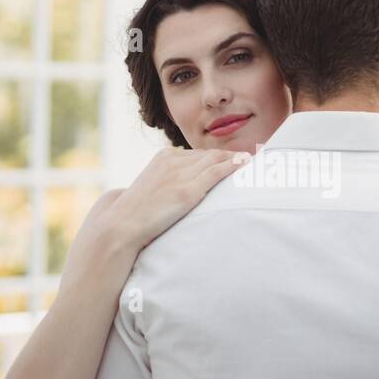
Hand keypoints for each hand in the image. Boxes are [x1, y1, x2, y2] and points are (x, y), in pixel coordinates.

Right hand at [105, 147, 249, 259]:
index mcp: (164, 157)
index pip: (199, 154)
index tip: (237, 159)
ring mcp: (180, 174)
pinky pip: (216, 173)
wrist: (122, 224)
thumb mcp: (154, 188)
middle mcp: (173, 160)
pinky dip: (234, 166)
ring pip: (216, 161)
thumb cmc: (137, 213)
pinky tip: (246, 164)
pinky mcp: (187, 190)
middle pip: (210, 155)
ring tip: (257, 160)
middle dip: (232, 156)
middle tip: (255, 156)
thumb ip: (171, 182)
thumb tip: (188, 189)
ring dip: (238, 160)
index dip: (220, 157)